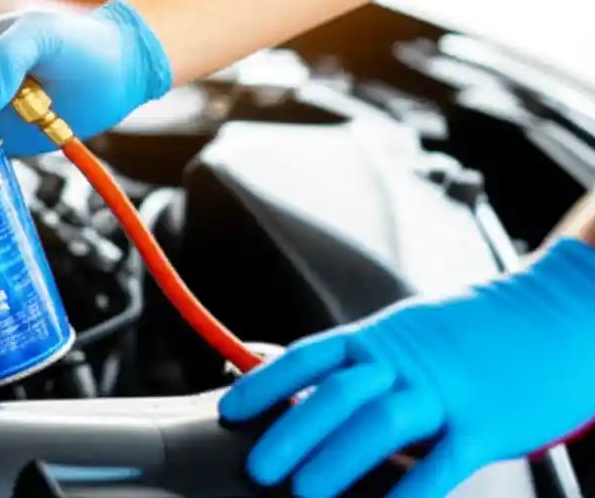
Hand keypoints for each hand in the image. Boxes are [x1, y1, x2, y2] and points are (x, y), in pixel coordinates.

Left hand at [219, 237, 594, 497]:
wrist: (562, 312)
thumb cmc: (478, 331)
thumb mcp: (411, 332)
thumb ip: (364, 361)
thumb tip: (305, 389)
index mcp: (380, 338)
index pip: (309, 357)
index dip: (265, 385)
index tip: (231, 412)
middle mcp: (406, 361)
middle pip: (336, 394)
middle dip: (291, 433)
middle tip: (258, 467)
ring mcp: (447, 392)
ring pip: (382, 424)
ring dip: (336, 460)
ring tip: (302, 492)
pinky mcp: (488, 424)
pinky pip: (445, 460)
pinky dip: (413, 487)